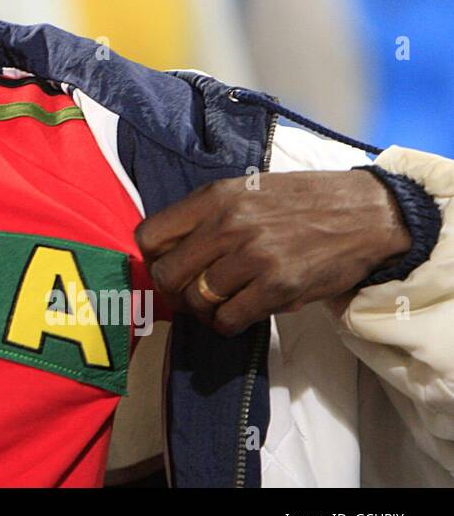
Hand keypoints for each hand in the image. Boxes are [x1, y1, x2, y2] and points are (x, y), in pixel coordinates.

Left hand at [136, 171, 410, 335]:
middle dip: (173, 291)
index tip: (166, 266)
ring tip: (219, 304)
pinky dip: (226, 323)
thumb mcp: (245, 191)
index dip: (152, 258)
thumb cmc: (301, 203)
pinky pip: (228, 319)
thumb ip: (205, 216)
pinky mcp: (278, 287)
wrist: (366, 214)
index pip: (150, 236)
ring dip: (203, 310)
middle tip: (189, 294)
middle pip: (167, 274)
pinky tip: (239, 313)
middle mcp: (228, 224)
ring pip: (196, 301)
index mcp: (215, 197)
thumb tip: (166, 252)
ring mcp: (253, 257)